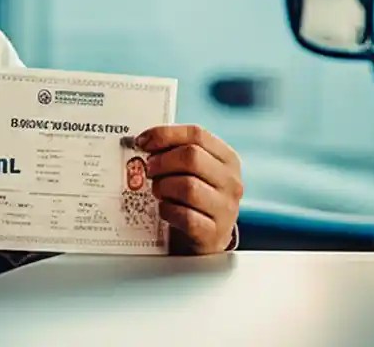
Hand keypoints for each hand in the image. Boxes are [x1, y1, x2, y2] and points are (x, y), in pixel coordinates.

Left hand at [134, 124, 242, 254]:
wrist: (209, 239)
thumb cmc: (197, 198)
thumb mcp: (195, 172)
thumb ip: (177, 152)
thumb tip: (145, 141)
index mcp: (227, 159)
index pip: (196, 134)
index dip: (165, 134)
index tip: (142, 141)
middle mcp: (231, 182)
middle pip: (192, 157)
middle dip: (161, 161)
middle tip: (149, 169)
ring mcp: (225, 209)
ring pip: (187, 186)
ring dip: (163, 187)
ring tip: (158, 191)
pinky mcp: (214, 233)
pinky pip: (184, 216)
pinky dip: (167, 210)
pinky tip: (165, 209)